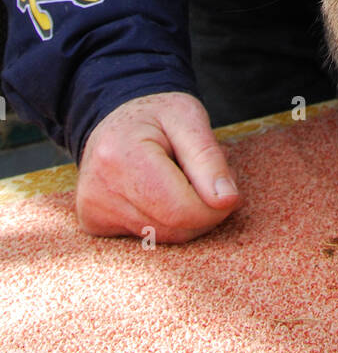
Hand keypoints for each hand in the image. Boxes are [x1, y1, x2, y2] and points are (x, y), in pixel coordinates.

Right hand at [76, 92, 243, 242]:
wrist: (115, 120)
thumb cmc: (155, 116)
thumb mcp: (188, 117)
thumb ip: (209, 157)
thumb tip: (227, 200)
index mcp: (121, 158)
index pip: (180, 210)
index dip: (215, 208)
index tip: (229, 192)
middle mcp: (98, 191)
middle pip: (172, 228)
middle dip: (204, 212)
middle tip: (212, 181)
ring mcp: (92, 211)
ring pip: (162, 236)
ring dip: (186, 216)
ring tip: (187, 179)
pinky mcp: (94, 223)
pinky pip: (147, 236)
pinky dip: (166, 219)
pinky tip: (164, 192)